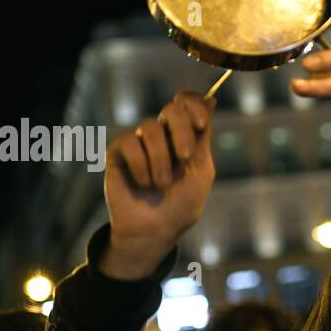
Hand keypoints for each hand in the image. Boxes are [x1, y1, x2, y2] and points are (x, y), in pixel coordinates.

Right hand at [101, 90, 215, 278]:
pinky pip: (129, 142)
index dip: (194, 104)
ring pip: (150, 128)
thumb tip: (212, 99)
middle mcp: (162, 135)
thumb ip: (203, 137)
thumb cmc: (181, 206)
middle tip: (184, 158)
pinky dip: (140, 165)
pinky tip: (142, 183)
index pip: (187, 103)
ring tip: (161, 184)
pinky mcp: (118, 152)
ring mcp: (139, 142)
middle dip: (181, 131)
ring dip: (161, 160)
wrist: (154, 231)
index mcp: (185, 136)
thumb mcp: (201, 170)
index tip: (202, 124)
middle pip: (171, 109)